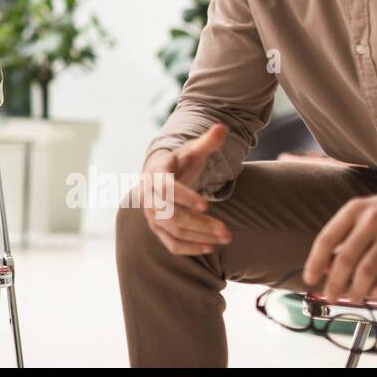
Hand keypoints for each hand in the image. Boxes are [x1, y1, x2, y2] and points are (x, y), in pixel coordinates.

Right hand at [138, 124, 232, 254]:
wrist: (158, 176)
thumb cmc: (178, 162)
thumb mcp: (192, 150)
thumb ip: (207, 141)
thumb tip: (222, 128)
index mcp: (155, 174)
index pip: (167, 188)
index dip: (185, 197)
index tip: (207, 205)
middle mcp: (148, 197)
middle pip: (172, 215)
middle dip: (200, 224)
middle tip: (228, 231)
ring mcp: (151, 215)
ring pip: (174, 231)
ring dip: (200, 237)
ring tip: (226, 237)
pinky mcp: (157, 229)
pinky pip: (171, 244)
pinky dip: (190, 248)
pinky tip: (212, 247)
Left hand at [302, 172, 376, 302]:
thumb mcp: (365, 214)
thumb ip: (346, 237)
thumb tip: (325, 266)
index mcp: (355, 210)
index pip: (326, 238)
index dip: (314, 262)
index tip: (309, 278)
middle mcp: (373, 221)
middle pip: (345, 259)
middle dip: (334, 283)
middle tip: (330, 296)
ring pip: (367, 271)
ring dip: (356, 290)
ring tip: (352, 298)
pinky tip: (376, 294)